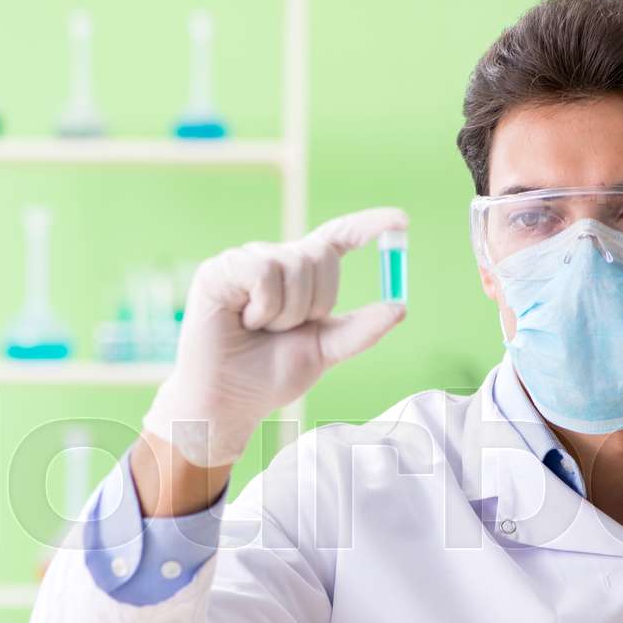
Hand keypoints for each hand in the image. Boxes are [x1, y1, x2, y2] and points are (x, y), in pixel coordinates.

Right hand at [142, 207, 408, 467]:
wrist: (228, 402)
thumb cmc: (269, 376)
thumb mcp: (325, 352)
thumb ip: (360, 330)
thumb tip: (400, 307)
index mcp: (301, 277)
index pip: (338, 238)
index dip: (369, 225)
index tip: (402, 221)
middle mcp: (275, 260)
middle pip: (321, 256)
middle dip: (316, 303)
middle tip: (286, 331)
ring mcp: (246, 261)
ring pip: (294, 265)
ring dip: (287, 312)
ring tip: (261, 329)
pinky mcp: (220, 269)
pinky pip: (264, 272)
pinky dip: (265, 306)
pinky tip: (244, 321)